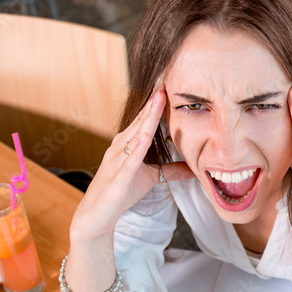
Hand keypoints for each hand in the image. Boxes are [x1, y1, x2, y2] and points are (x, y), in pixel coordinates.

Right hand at [70, 84, 193, 241]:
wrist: (96, 214)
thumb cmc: (122, 192)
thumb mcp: (152, 177)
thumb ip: (172, 170)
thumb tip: (195, 166)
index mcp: (128, 143)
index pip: (145, 117)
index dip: (158, 101)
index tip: (171, 81)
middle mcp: (120, 146)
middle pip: (141, 119)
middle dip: (154, 99)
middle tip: (167, 77)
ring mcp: (117, 160)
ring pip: (135, 133)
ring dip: (147, 116)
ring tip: (160, 97)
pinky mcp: (118, 177)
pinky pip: (129, 159)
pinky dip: (138, 146)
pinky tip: (146, 134)